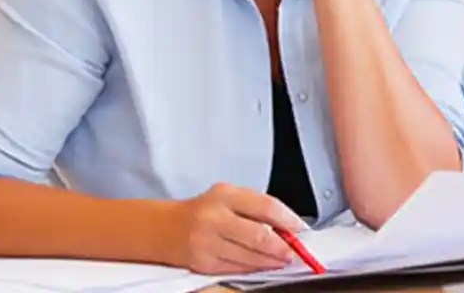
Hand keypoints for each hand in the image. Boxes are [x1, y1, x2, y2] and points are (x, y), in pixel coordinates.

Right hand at [161, 182, 306, 274]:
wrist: (164, 228)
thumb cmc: (203, 210)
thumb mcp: (228, 197)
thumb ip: (255, 207)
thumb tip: (286, 225)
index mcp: (224, 196)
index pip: (264, 206)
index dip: (286, 219)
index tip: (299, 228)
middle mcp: (214, 218)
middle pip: (258, 236)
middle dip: (281, 246)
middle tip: (293, 251)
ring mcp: (207, 243)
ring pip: (249, 256)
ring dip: (271, 261)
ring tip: (282, 260)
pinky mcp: (203, 263)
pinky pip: (236, 268)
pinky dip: (254, 268)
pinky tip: (263, 265)